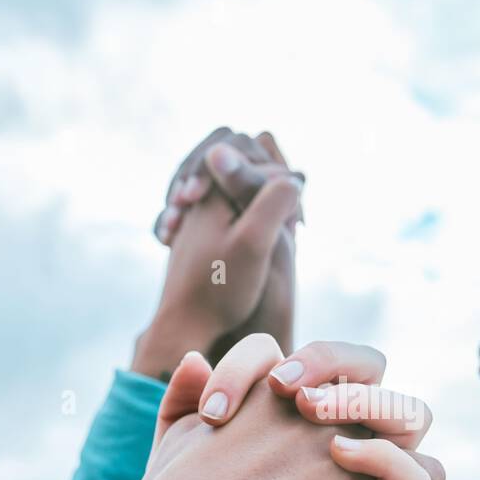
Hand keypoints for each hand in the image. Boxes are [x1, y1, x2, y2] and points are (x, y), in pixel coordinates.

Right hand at [127, 333, 441, 479]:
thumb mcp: (173, 442)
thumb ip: (189, 397)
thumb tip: (200, 362)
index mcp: (287, 394)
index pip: (359, 368)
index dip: (354, 400)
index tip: (314, 432)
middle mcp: (324, 425)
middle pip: (412, 415)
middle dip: (403, 448)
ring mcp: (345, 476)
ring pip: (427, 479)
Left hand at [136, 129, 302, 376]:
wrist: (184, 327)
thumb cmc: (219, 289)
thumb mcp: (254, 243)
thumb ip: (274, 200)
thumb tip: (296, 175)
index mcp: (208, 185)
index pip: (251, 152)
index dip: (280, 179)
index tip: (294, 222)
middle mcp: (199, 191)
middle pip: (239, 157)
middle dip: (268, 180)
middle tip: (291, 221)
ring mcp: (198, 210)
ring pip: (236, 182)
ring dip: (261, 197)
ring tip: (282, 230)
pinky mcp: (202, 230)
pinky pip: (231, 203)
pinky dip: (252, 214)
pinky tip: (263, 243)